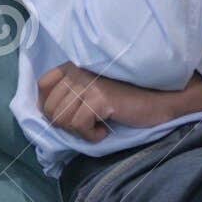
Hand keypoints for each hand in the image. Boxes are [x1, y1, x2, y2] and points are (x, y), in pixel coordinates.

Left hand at [37, 63, 201, 141]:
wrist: (159, 99)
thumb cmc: (127, 98)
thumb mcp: (94, 89)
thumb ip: (71, 92)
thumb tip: (47, 114)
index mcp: (74, 65)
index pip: (42, 85)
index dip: (48, 107)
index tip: (66, 118)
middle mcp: (78, 71)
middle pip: (51, 108)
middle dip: (66, 125)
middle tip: (87, 125)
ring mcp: (88, 84)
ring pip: (62, 120)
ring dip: (79, 131)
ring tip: (97, 126)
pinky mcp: (100, 98)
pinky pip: (80, 127)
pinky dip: (91, 136)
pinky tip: (106, 130)